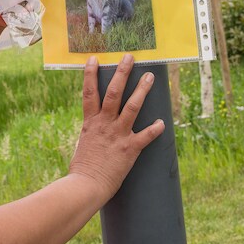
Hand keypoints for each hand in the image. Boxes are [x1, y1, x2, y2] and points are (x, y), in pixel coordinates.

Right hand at [69, 54, 163, 198]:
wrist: (85, 186)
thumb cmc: (81, 171)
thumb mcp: (83, 145)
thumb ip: (91, 135)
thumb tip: (93, 133)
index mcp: (90, 123)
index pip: (89, 93)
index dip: (91, 75)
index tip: (94, 59)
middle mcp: (104, 124)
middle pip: (113, 93)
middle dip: (122, 73)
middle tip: (129, 57)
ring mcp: (117, 135)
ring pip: (131, 107)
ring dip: (142, 90)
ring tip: (149, 77)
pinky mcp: (129, 149)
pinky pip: (145, 136)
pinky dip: (155, 129)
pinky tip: (162, 122)